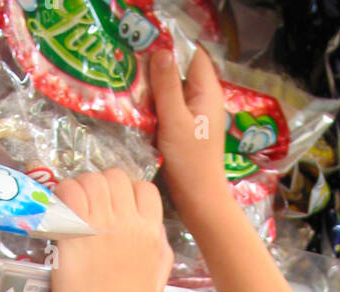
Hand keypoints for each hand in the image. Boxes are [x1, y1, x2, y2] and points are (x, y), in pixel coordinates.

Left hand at [48, 170, 173, 291]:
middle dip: (104, 186)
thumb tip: (156, 230)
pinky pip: (69, 190)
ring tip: (74, 206)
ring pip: (93, 179)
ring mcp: (101, 223)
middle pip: (117, 178)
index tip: (117, 206)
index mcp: (150, 233)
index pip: (145, 189)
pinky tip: (61, 209)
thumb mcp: (158, 282)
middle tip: (91, 205)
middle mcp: (128, 222)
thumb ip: (162, 251)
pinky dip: (63, 193)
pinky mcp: (74, 229)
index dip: (130, 192)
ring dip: (82, 188)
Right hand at [149, 45, 230, 229]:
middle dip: (159, 64)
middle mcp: (204, 97)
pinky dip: (157, 103)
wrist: (199, 199)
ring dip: (155, 84)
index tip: (146, 44)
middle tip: (132, 62)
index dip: (171, 44)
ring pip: (174, 87)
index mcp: (207, 90)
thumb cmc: (190, 163)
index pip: (192, 52)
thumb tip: (160, 52)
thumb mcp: (175, 120)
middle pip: (181, 68)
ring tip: (132, 81)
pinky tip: (140, 105)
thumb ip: (167, 86)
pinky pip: (171, 105)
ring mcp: (196, 112)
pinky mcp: (187, 126)